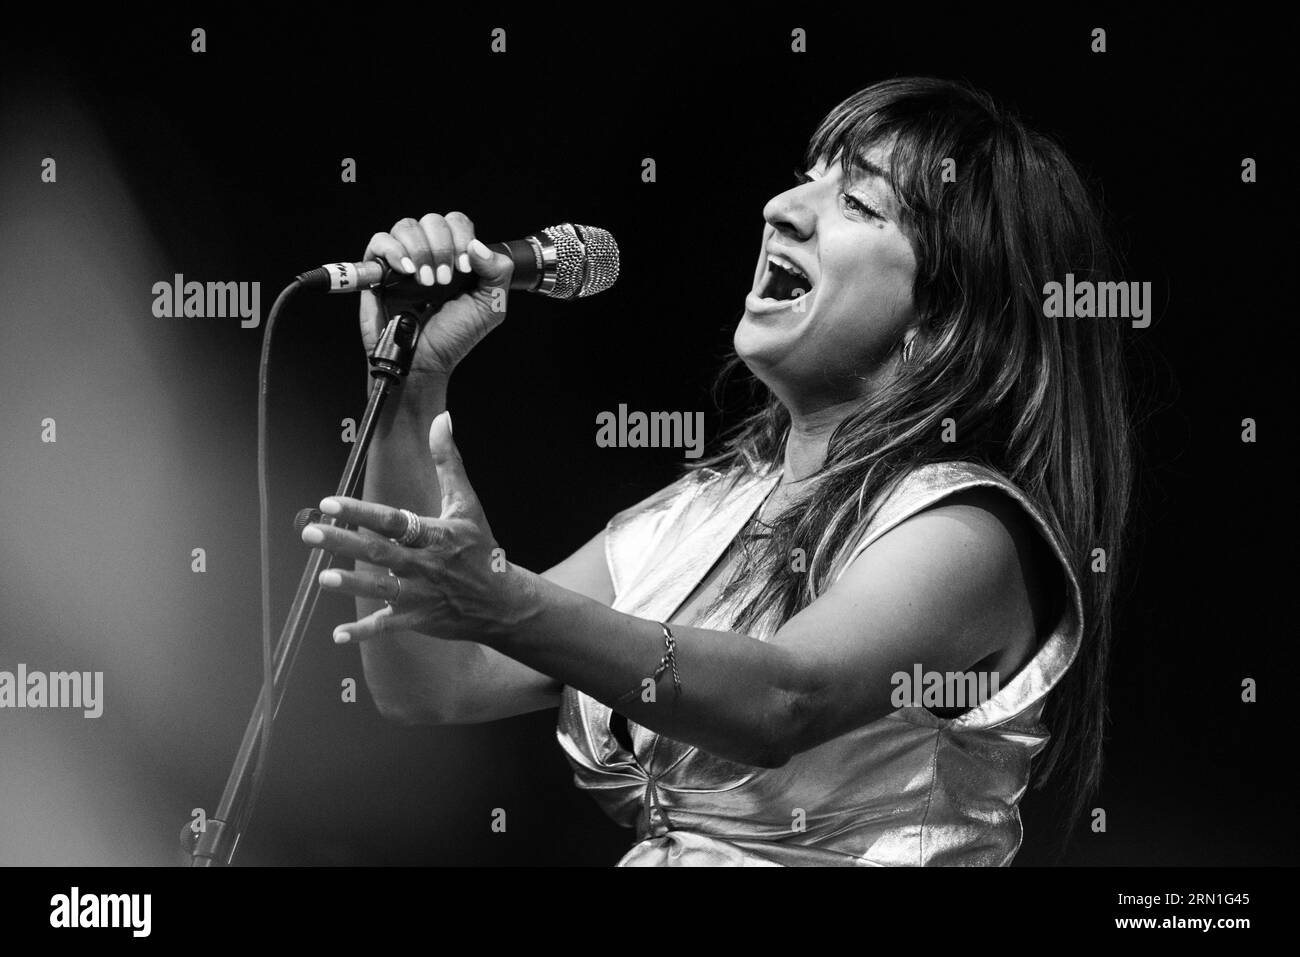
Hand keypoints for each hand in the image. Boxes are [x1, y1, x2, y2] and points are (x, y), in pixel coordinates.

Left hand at [300, 412, 534, 643]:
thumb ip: (449, 463)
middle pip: (381, 553)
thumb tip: (442, 420)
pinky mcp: (418, 619)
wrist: (502, 602)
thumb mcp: (468, 504)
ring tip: (323, 578)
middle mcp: (426, 565)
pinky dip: (365, 631)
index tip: (330, 502)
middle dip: (344, 542)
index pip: (393, 520)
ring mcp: (422, 595)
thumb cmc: (481, 550)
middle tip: (311, 532)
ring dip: (353, 584)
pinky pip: (387, 626)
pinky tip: (338, 633)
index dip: (361, 512)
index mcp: (436, 536)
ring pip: (382, 589)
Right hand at [360, 212, 514, 379]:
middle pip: (433, 220)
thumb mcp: (490, 307)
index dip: (462, 238)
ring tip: (426, 283)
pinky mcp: (377, 270)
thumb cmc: (453, 338)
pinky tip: (405, 271)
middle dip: (442, 247)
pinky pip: (379, 241)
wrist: (423, 362)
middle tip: (444, 280)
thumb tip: (478, 245)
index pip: (457, 223)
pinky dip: (393, 251)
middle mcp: (429, 255)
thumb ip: (497, 272)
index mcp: (455, 258)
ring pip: (406, 226)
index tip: (465, 268)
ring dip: (419, 251)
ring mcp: (402, 261)